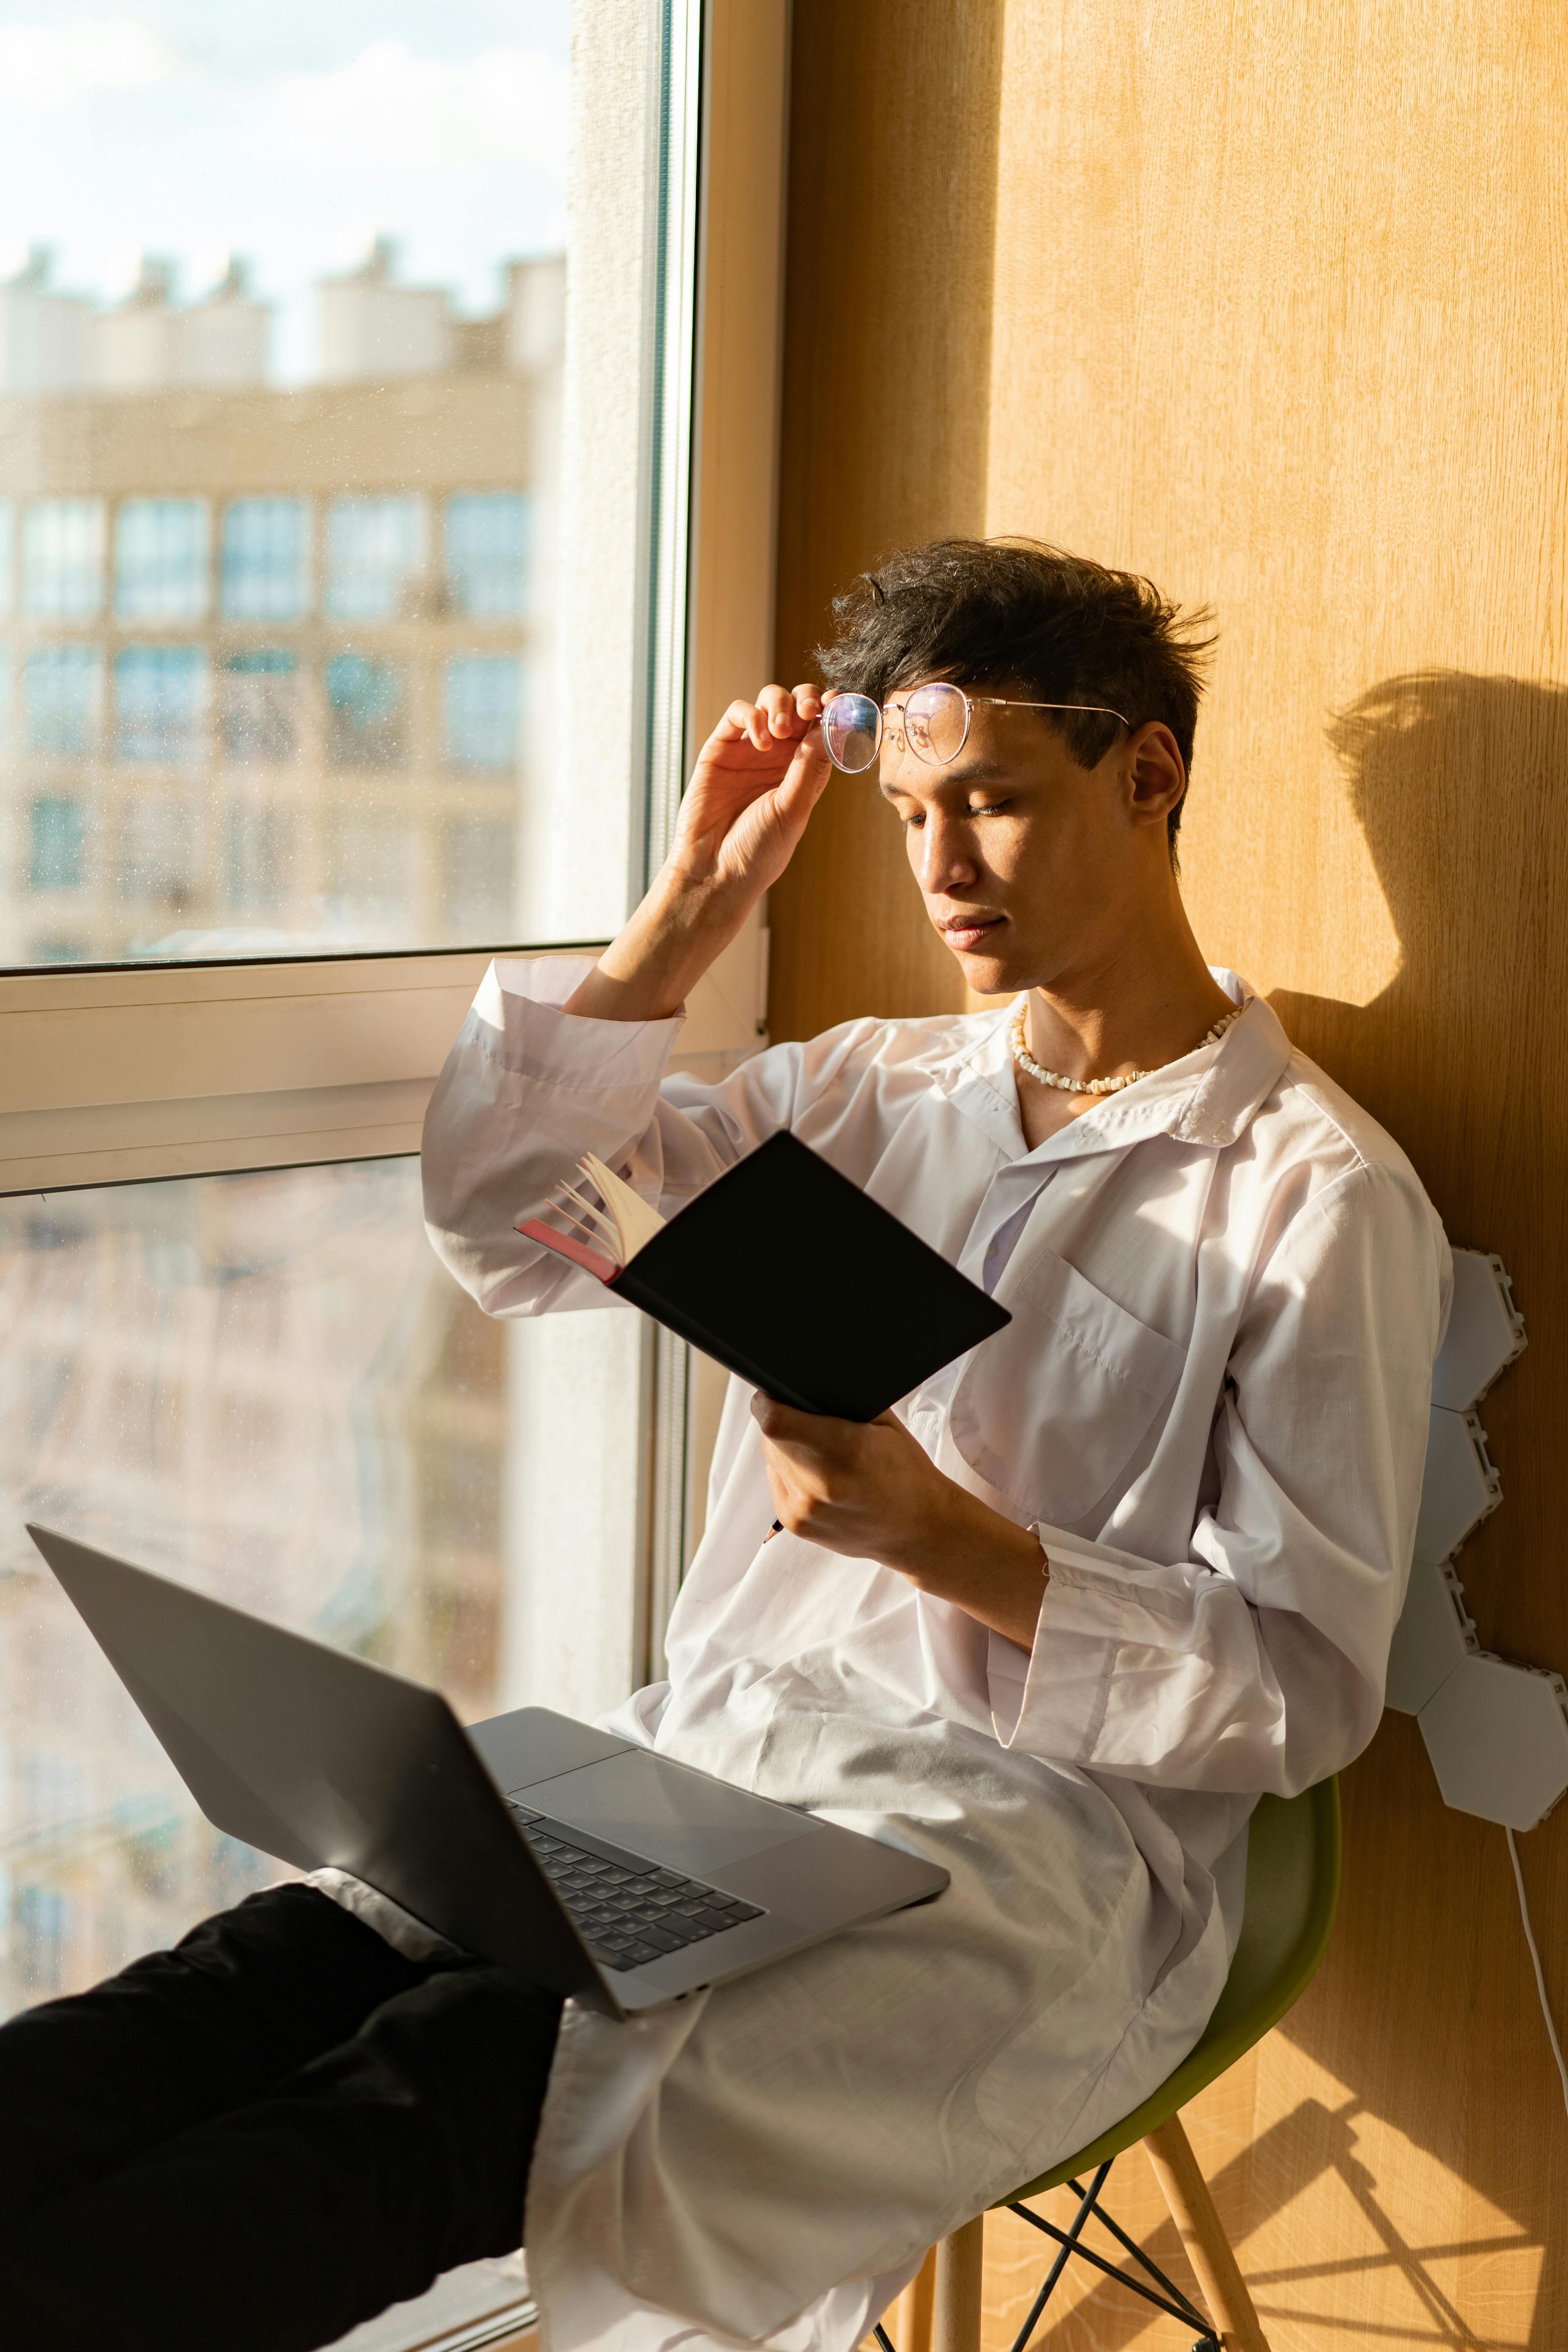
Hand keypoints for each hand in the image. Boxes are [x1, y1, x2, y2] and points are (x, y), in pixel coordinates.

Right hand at [565, 684, 829, 1021]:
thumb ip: (810, 768)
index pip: (826, 728)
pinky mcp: (722, 747)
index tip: (840, 705)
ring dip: (781, 704)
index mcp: (806, 771)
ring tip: (781, 730)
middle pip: (801, 705)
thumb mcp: (792, 810)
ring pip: (771, 700)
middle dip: (809, 699)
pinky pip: (738, 713)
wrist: (713, 871)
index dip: (835, 711)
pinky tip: (760, 741)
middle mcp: (781, 756)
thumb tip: (830, 727)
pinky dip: (752, 715)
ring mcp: (751, 748)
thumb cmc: (757, 851)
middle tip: (809, 711)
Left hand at [751, 1396, 1048, 1650]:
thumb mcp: (885, 1424)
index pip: (776, 1421)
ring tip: (823, 1457)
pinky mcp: (798, 1526)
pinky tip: (820, 1480)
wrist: (919, 1528)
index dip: (768, 1403)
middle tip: (813, 1428)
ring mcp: (806, 1510)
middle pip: (772, 1437)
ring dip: (788, 1452)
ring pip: (772, 1461)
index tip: (771, 1396)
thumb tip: (804, 1384)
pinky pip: (777, 1484)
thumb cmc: (905, 1472)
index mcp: (845, 1451)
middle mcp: (820, 1484)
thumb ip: (843, 1402)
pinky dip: (791, 1476)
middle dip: (785, 1425)